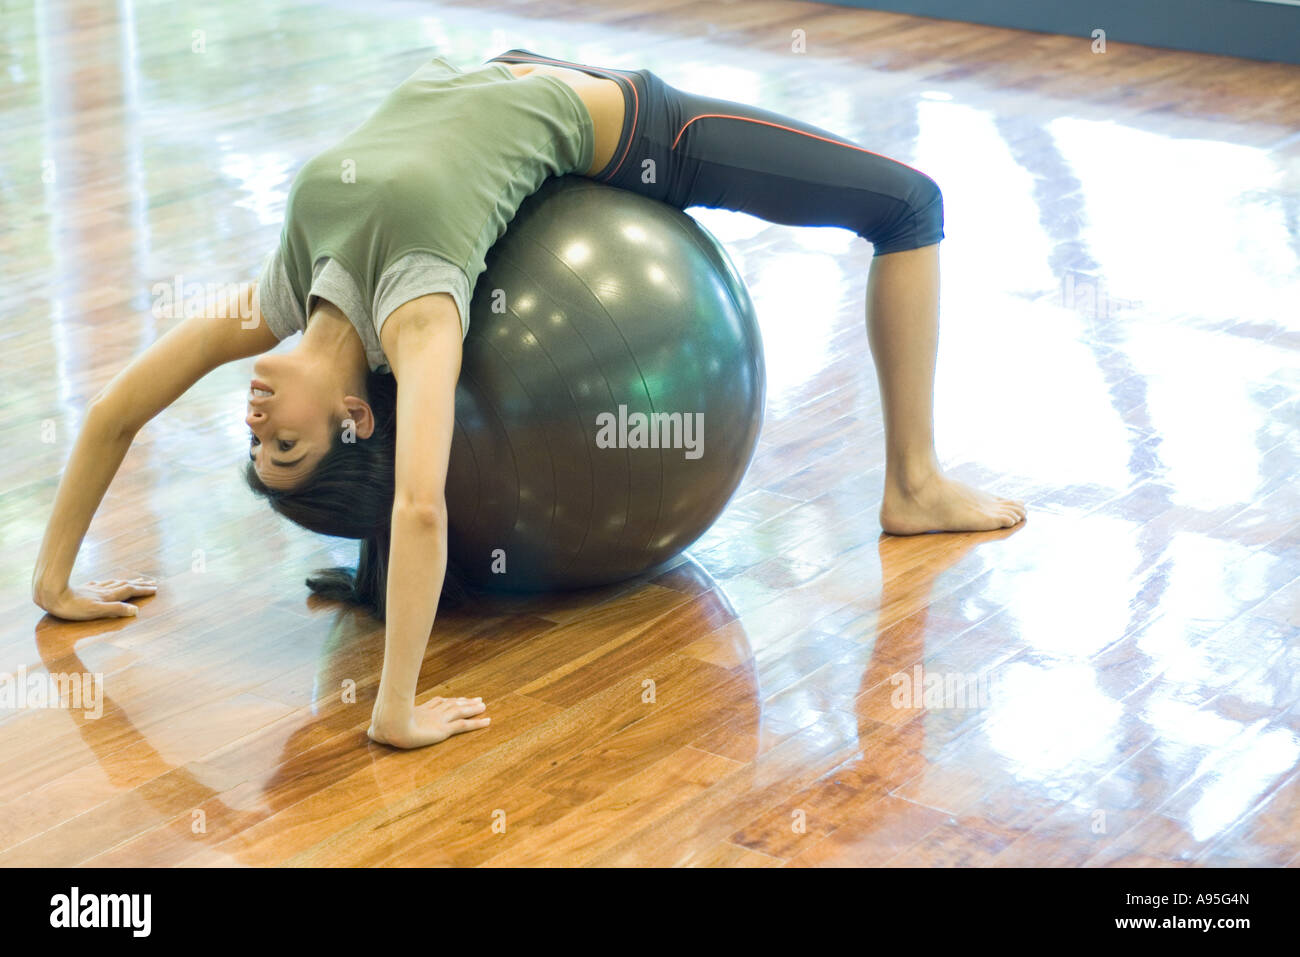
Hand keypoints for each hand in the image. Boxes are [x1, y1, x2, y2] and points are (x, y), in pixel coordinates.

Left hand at [34, 577, 156, 620]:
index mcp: (108, 596)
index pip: (130, 591)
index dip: (143, 590)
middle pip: (125, 585)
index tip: (155, 589)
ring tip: (134, 581)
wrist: (52, 595)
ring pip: (115, 583)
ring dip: (127, 582)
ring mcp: (94, 589)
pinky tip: (106, 583)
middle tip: (151, 582)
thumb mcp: (96, 612)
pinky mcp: (84, 589)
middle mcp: (104, 590)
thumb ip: (116, 610)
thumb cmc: (73, 608)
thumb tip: (135, 611)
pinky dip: (110, 583)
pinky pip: (102, 584)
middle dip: (139, 584)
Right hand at [367, 696, 489, 748]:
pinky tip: (488, 721)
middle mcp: (431, 713)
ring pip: (461, 712)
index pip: (435, 704)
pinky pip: (465, 726)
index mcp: (418, 711)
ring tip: (484, 705)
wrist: (390, 725)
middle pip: (451, 704)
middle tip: (475, 699)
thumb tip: (371, 732)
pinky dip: (478, 723)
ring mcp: (439, 720)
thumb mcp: (380, 729)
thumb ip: (377, 731)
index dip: (446, 701)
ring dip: (473, 708)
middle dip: (463, 701)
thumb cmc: (383, 727)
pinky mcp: (444, 730)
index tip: (453, 698)